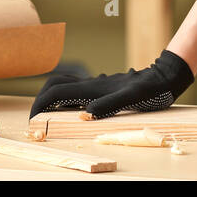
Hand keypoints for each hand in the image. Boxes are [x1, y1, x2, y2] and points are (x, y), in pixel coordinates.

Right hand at [29, 50, 194, 119]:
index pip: (55, 93)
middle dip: (40, 99)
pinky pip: (76, 90)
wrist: (163, 77)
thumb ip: (110, 104)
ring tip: (48, 115)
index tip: (32, 120)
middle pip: (54, 84)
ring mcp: (96, 84)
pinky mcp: (102, 87)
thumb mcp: (132, 98)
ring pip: (64, 85)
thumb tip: (86, 114)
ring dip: (51, 97)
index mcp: (93, 88)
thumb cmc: (150, 89)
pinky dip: (65, 98)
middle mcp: (90, 84)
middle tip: (36, 117)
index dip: (39, 105)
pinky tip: (72, 111)